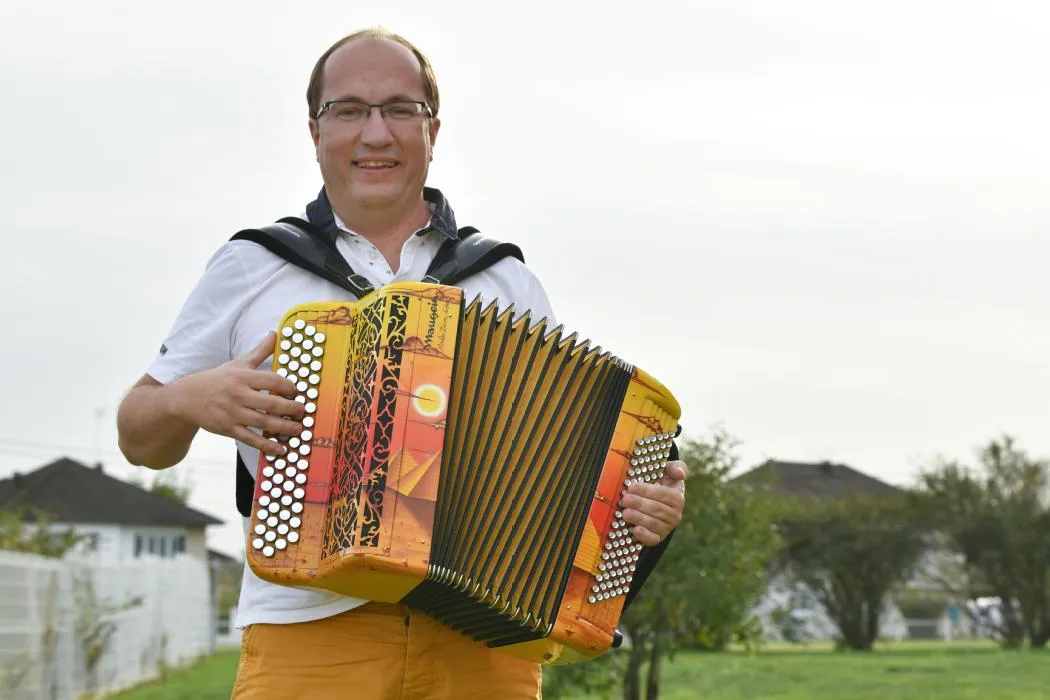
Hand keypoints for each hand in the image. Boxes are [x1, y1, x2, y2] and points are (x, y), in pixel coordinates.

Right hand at [168, 332, 304, 455]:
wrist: (186, 397)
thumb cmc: (217, 379)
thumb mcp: (238, 364)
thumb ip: (259, 351)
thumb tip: (274, 334)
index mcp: (243, 377)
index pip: (272, 380)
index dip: (289, 387)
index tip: (298, 392)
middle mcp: (238, 394)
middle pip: (270, 403)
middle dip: (291, 408)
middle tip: (303, 412)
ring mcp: (233, 413)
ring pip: (263, 422)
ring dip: (283, 427)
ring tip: (298, 429)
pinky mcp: (227, 428)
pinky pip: (251, 438)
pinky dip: (267, 445)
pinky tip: (280, 449)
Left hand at [620, 460, 686, 545]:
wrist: (655, 502)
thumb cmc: (661, 483)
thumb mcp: (668, 472)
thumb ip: (676, 467)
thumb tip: (680, 473)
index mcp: (677, 497)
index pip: (664, 494)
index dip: (647, 491)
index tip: (632, 487)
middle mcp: (675, 514)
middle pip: (657, 509)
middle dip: (639, 504)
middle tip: (625, 499)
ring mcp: (667, 527)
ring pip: (654, 524)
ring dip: (639, 518)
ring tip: (625, 513)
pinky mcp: (658, 538)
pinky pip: (653, 539)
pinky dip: (644, 536)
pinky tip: (634, 530)